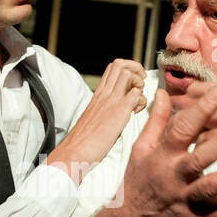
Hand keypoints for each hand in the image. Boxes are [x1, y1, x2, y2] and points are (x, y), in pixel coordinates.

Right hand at [47, 58, 145, 182]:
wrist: (74, 152)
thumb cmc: (83, 141)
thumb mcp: (94, 117)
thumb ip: (105, 108)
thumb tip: (115, 108)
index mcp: (98, 94)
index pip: (113, 67)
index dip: (128, 68)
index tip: (134, 80)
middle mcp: (104, 94)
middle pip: (121, 64)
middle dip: (136, 70)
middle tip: (140, 85)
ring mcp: (111, 102)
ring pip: (128, 74)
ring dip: (139, 84)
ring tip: (137, 101)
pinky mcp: (118, 113)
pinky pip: (136, 95)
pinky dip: (141, 101)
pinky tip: (136, 113)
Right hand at [111, 85, 216, 216]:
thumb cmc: (138, 180)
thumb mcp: (140, 148)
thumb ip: (156, 121)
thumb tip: (164, 92)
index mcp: (161, 157)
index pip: (181, 129)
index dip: (199, 109)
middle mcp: (174, 177)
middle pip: (200, 158)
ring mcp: (186, 199)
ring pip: (212, 187)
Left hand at [184, 64, 216, 180]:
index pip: (215, 90)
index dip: (198, 90)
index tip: (184, 90)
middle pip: (201, 110)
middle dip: (184, 111)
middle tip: (170, 113)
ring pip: (202, 136)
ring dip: (193, 141)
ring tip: (181, 145)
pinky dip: (213, 165)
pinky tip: (205, 170)